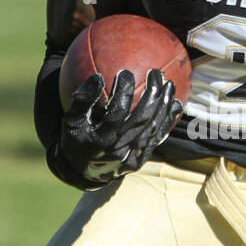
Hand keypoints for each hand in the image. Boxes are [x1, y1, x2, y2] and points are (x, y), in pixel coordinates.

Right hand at [57, 68, 181, 185]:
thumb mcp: (70, 121)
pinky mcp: (140, 161)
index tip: (125, 72)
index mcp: (100, 140)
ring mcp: (131, 157)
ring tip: (168, 83)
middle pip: (141, 119)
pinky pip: (157, 138)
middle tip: (155, 73)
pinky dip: (168, 121)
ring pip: (153, 128)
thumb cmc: (75, 139)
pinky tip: (176, 103)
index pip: (117, 112)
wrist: (82, 173)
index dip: (123, 91)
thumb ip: (81, 100)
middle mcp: (118, 150)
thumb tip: (97, 77)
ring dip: (164, 105)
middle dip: (151, 94)